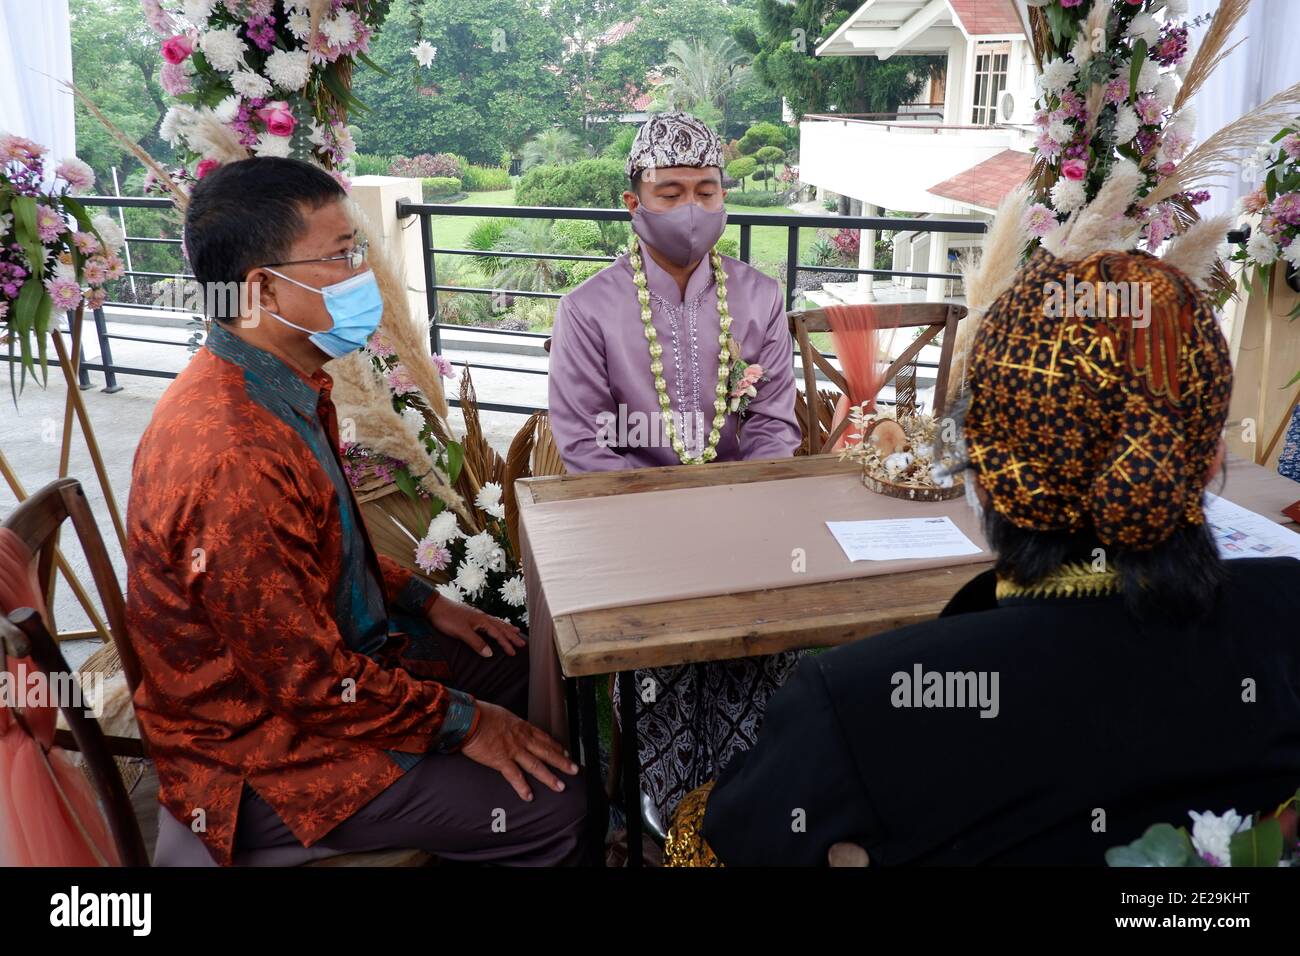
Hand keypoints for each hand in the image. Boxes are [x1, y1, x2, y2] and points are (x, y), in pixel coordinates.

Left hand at [429, 595, 525, 657]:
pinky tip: (496, 624)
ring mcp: (477, 616)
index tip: (515, 653)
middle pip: (501, 627)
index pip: (498, 635)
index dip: (507, 644)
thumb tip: (490, 654)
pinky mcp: (471, 615)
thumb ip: (476, 643)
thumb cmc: (447, 619)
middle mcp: (482, 617)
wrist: (434, 605)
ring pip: (497, 623)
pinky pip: (490, 621)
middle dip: (512, 636)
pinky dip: (497, 624)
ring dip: (507, 628)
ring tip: (516, 631)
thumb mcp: (462, 632)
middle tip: (523, 644)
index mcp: (482, 621)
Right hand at [460, 701, 578, 800]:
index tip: (565, 752)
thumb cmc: (481, 713)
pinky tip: (529, 796)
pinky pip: (514, 776)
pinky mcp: (500, 760)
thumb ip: (510, 724)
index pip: (544, 738)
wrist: (469, 718)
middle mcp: (521, 739)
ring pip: (536, 765)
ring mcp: (513, 750)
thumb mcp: (502, 714)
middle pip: (546, 752)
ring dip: (549, 777)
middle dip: (562, 762)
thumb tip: (510, 726)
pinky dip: (522, 787)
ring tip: (560, 787)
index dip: (556, 746)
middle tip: (575, 770)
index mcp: (522, 727)